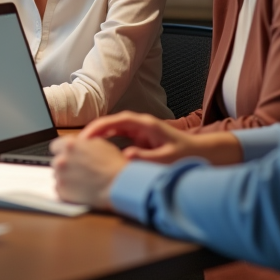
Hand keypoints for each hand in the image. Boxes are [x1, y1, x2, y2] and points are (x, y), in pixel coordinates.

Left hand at [51, 136, 126, 208]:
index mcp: (70, 145)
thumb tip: (78, 145)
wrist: (118, 186)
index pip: (55, 146)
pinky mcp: (62, 192)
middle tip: (80, 170)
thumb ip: (83, 143)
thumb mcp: (99, 144)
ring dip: (67, 177)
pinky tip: (80, 189)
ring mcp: (61, 177)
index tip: (69, 156)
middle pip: (57, 161)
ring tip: (82, 180)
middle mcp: (62, 160)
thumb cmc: (113, 166)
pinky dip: (68, 189)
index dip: (64, 151)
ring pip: (58, 176)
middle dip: (66, 165)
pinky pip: (60, 189)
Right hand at [81, 112, 241, 164]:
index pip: (115, 121)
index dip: (98, 128)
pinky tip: (97, 154)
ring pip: (111, 130)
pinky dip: (105, 144)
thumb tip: (125, 157)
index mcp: (145, 124)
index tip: (84, 139)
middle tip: (76, 146)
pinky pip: (117, 139)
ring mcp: (138, 131)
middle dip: (92, 133)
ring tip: (82, 151)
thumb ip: (146, 158)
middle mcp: (139, 125)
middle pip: (109, 124)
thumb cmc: (187, 154)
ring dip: (97, 138)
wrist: (203, 153)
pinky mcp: (138, 140)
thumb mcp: (167, 158)